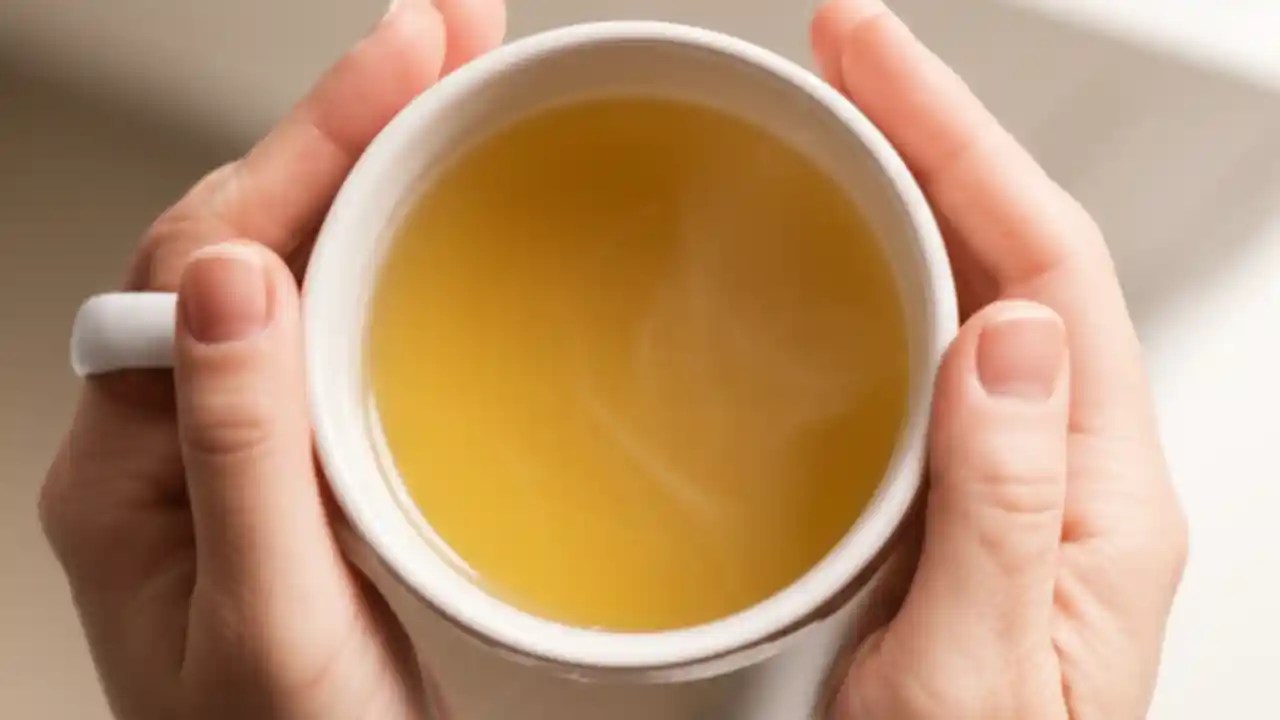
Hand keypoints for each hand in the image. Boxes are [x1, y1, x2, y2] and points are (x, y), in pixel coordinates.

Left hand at [38, 2, 504, 717]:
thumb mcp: (270, 629)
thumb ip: (243, 458)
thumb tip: (235, 276)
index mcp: (133, 467)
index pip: (202, 260)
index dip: (303, 146)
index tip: (401, 60)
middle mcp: (181, 436)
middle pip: (249, 234)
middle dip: (348, 122)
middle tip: (451, 39)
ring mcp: (251, 443)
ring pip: (302, 267)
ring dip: (377, 167)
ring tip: (458, 88)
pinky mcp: (320, 461)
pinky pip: (348, 324)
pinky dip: (399, 248)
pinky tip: (444, 212)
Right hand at [810, 1, 1186, 717]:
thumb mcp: (980, 674)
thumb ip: (999, 514)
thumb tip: (1000, 336)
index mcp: (1097, 501)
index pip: (1045, 268)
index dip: (964, 142)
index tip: (873, 59)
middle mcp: (1063, 474)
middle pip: (1013, 252)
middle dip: (932, 131)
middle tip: (843, 53)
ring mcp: (1006, 483)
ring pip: (968, 294)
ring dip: (906, 191)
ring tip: (834, 120)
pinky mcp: (946, 505)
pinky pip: (924, 361)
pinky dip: (877, 281)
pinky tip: (829, 261)